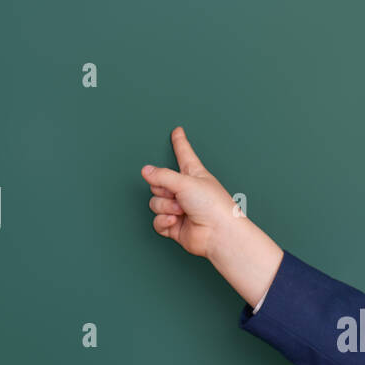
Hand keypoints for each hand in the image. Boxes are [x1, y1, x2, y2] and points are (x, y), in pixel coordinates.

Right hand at [141, 127, 241, 258]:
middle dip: (164, 190)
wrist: (218, 233)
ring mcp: (179, 209)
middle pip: (158, 183)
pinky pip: (157, 221)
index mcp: (193, 174)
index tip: (178, 131)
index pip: (183, 154)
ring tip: (181, 210)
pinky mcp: (174, 226)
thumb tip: (146, 171)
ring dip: (166, 207)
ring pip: (155, 203)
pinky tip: (175, 222)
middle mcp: (185, 190)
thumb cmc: (213, 205)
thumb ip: (162, 175)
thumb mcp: (186, 182)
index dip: (179, 143)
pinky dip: (164, 222)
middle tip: (178, 196)